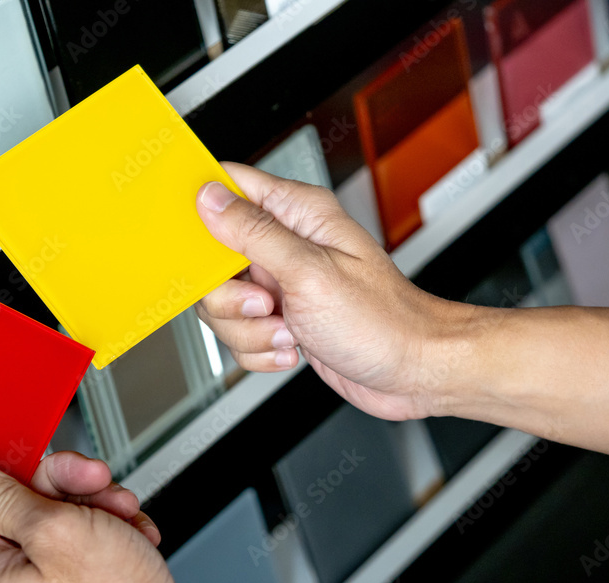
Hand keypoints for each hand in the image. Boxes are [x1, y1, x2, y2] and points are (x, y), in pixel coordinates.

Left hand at [0, 452, 195, 582]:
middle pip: (6, 508)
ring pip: (49, 521)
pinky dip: (106, 530)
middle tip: (85, 479)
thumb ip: (2, 498)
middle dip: (53, 484)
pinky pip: (78, 544)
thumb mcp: (58, 532)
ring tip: (119, 515)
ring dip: (89, 504)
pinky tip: (129, 536)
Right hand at [196, 163, 462, 420]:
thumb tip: (211, 198)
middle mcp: (287, 244)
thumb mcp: (310, 272)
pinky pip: (241, 332)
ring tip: (287, 331)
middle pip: (214, 257)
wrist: (412, 371)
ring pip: (224, 302)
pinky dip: (260, 349)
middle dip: (228, 296)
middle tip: (265, 305)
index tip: (196, 241)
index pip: (231, 185)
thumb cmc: (383, 320)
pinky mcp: (282, 318)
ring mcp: (282, 283)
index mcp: (298, 214)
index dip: (203, 206)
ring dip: (248, 329)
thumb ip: (254, 232)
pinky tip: (292, 347)